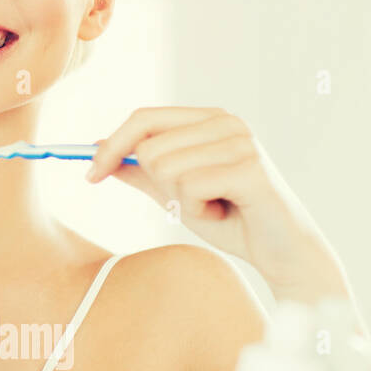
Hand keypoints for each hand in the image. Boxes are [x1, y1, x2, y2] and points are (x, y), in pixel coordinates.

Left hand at [88, 107, 344, 296]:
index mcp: (207, 118)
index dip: (110, 147)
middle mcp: (226, 121)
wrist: (281, 252)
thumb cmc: (230, 218)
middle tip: (193, 200)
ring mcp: (241, 141)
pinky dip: (197, 210)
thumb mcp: (173, 192)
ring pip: (165, 168)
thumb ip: (139, 170)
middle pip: (147, 146)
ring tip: (213, 205)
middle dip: (158, 184)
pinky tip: (224, 212)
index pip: (142, 118)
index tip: (90, 176)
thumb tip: (94, 147)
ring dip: (180, 200)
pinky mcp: (250, 167)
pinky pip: (189, 188)